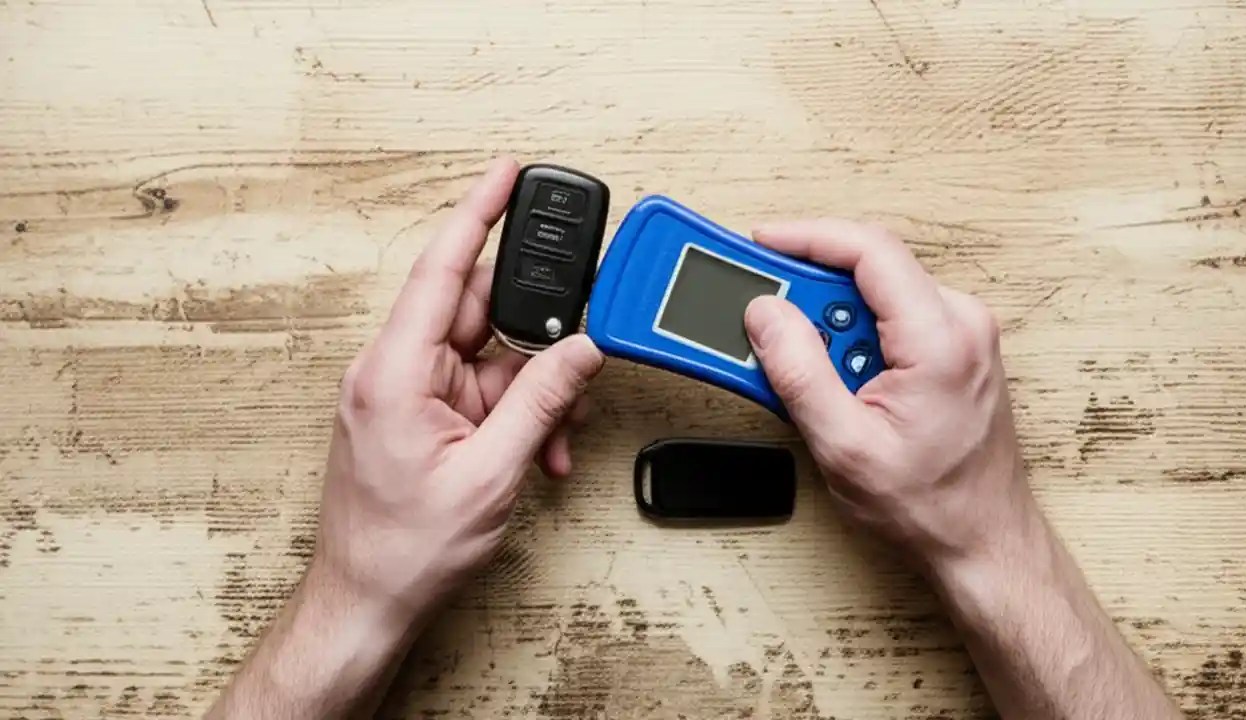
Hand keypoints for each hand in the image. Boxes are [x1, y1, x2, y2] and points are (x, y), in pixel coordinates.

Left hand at [314, 158, 604, 625]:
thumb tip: (582, 349)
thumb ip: (542, 401)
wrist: (368, 602)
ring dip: (533, 392)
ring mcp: (407, 393)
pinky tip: (537, 450)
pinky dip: (516, 413)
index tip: (506, 173)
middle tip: (579, 362)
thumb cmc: (405, 548)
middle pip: (481, 315)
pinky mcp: (421, 414)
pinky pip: (481, 390)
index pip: (443, 270)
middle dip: (540, 341)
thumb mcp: (491, 473)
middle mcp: (396, 371)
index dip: (477, 213)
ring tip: (553, 439)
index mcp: (395, 371)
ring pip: (490, 357)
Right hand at [744, 220, 1027, 564]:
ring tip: (804, 370)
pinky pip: (890, 318)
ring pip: (876, 295)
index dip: (807, 237)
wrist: (983, 540)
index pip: (869, 250)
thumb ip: (799, 372)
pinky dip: (851, 337)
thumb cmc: (930, 504)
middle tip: (763, 319)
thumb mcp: (844, 445)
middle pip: (869, 271)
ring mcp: (962, 334)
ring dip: (828, 321)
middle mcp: (960, 323)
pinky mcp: (952, 349)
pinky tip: (834, 379)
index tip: (761, 243)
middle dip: (808, 290)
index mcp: (941, 338)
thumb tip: (765, 313)